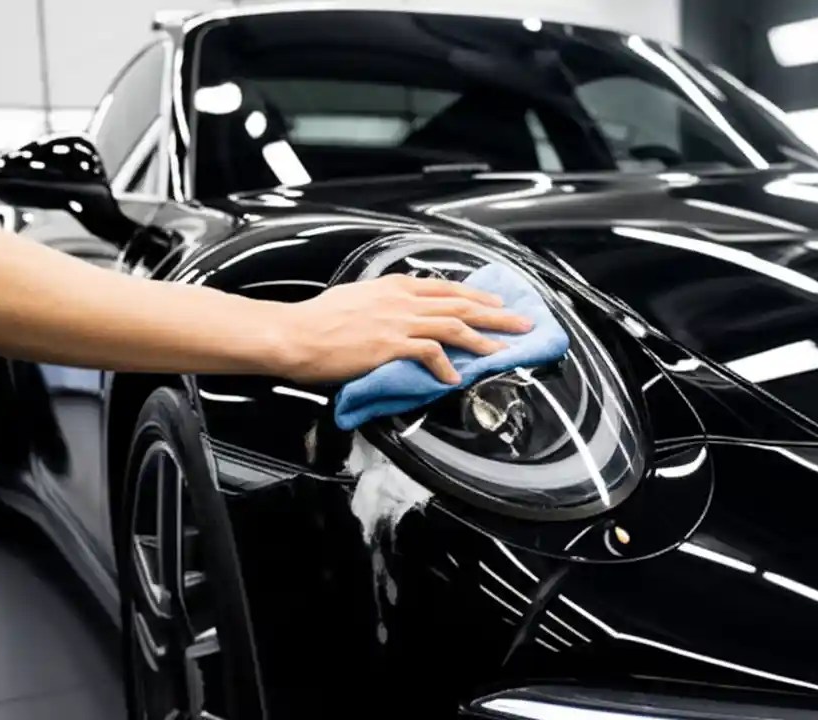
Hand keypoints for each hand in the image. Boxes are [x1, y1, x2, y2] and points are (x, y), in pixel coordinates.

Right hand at [268, 275, 532, 383]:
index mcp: (395, 287)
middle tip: (522, 324)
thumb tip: (400, 309)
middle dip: (497, 314)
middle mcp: (402, 300)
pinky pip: (430, 352)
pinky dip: (447, 366)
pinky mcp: (390, 345)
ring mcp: (398, 322)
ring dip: (483, 339)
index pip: (447, 288)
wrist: (295, 334)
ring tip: (503, 351)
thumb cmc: (318, 320)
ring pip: (454, 325)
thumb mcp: (357, 297)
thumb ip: (385, 302)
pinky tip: (456, 378)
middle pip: (461, 303)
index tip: (498, 303)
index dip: (477, 296)